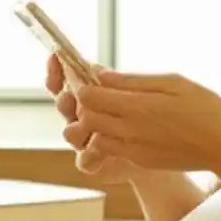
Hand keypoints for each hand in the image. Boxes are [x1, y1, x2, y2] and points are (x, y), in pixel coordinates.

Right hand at [45, 54, 143, 182]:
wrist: (165, 148)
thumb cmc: (153, 116)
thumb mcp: (141, 93)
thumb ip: (115, 82)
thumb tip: (94, 68)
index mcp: (91, 95)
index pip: (66, 80)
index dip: (57, 71)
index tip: (55, 58)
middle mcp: (84, 116)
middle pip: (63, 104)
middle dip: (65, 98)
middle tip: (72, 95)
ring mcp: (87, 140)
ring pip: (70, 133)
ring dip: (77, 127)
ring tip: (89, 125)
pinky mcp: (95, 162)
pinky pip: (83, 161)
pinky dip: (89, 157)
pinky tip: (100, 152)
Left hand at [74, 70, 220, 174]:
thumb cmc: (204, 107)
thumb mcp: (173, 83)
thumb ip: (134, 81)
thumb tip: (101, 74)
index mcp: (137, 106)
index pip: (89, 97)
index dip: (85, 85)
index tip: (93, 78)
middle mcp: (130, 131)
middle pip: (86, 118)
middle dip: (86, 105)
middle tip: (101, 94)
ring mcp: (134, 150)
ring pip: (95, 137)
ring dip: (97, 124)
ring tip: (114, 111)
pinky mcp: (141, 161)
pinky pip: (113, 149)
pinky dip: (112, 137)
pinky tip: (131, 126)